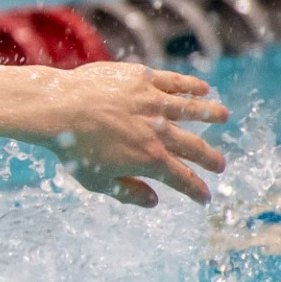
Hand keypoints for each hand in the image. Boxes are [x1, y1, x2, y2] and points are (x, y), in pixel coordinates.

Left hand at [45, 62, 228, 206]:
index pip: (182, 178)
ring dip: (211, 113)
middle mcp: (159, 131)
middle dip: (210, 158)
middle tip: (220, 165)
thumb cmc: (71, 147)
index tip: (204, 197)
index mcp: (150, 158)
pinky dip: (191, 86)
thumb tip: (154, 201)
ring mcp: (153, 103)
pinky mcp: (143, 80)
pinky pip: (174, 82)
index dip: (196, 190)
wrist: (57, 108)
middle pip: (194, 146)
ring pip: (192, 109)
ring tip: (223, 116)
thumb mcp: (96, 181)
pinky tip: (202, 89)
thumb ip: (127, 192)